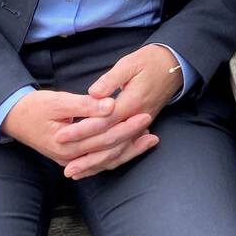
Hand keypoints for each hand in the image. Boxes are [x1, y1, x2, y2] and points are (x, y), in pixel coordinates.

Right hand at [0, 88, 157, 177]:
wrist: (14, 118)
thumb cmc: (35, 107)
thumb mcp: (58, 101)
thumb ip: (86, 105)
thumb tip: (111, 105)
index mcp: (68, 144)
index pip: (105, 136)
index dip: (126, 125)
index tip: (144, 114)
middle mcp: (71, 158)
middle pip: (109, 150)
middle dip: (132, 137)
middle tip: (151, 124)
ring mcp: (72, 162)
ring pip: (107, 160)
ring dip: (129, 150)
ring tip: (149, 140)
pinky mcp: (73, 160)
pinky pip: (99, 162)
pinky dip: (116, 156)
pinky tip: (130, 149)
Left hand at [70, 43, 184, 176]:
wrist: (175, 65)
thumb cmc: (150, 61)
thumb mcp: (129, 64)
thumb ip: (110, 80)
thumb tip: (93, 94)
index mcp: (131, 103)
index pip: (102, 122)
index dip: (81, 130)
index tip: (61, 137)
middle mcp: (136, 118)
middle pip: (109, 143)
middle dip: (86, 157)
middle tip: (66, 169)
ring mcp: (140, 126)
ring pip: (118, 151)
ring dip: (97, 164)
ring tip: (77, 173)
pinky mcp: (141, 128)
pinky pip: (125, 149)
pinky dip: (111, 160)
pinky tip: (96, 166)